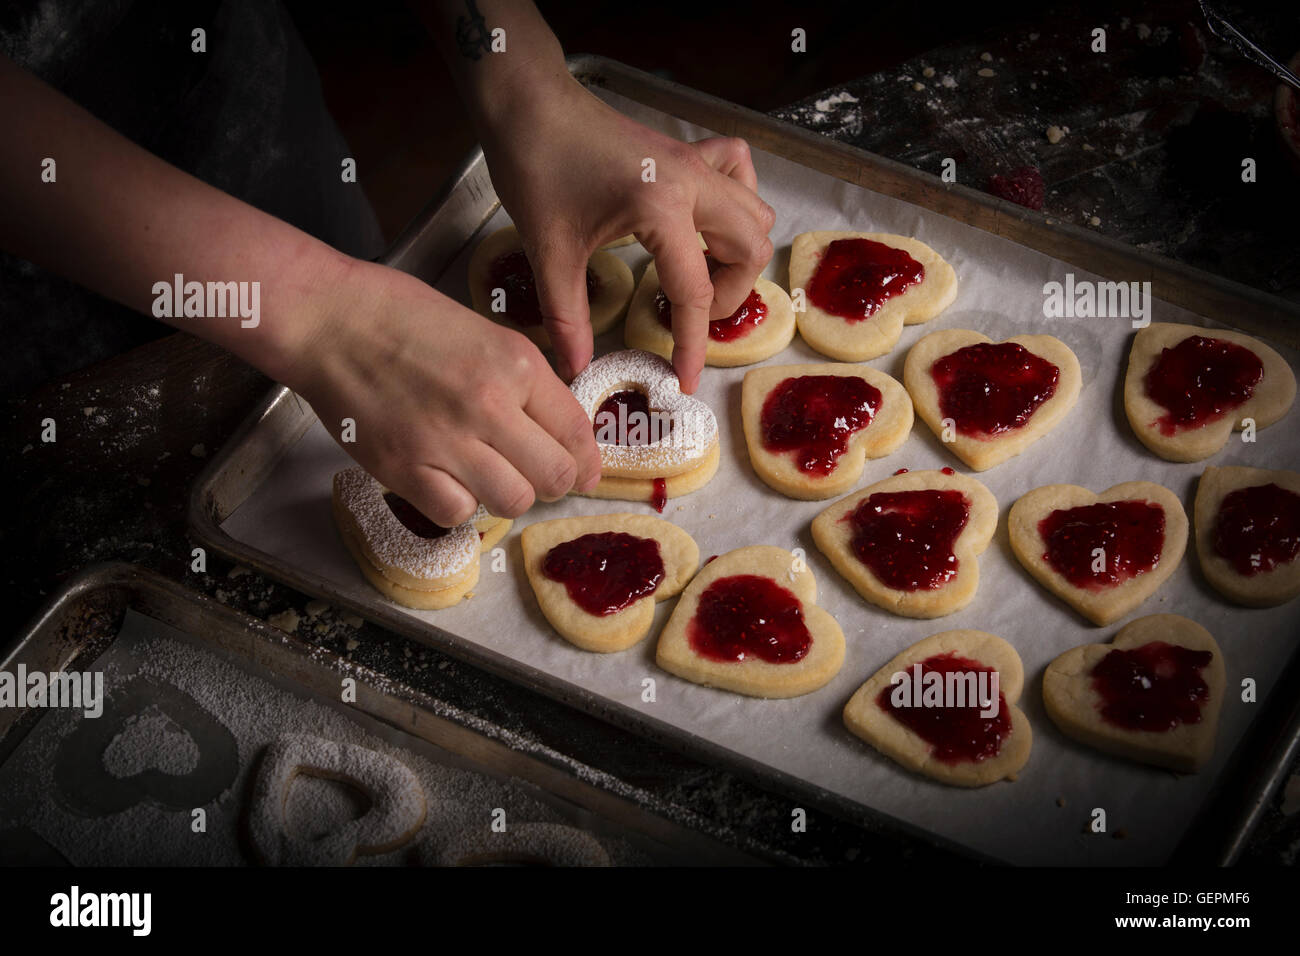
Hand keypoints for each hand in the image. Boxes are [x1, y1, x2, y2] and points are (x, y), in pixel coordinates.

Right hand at [282, 257, 600, 525]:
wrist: (329, 320)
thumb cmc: (400, 315)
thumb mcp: (483, 331)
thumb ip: (523, 380)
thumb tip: (556, 427)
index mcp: (515, 364)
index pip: (576, 430)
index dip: (587, 460)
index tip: (586, 472)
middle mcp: (489, 405)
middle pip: (556, 475)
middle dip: (555, 481)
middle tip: (538, 476)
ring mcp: (446, 441)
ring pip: (513, 500)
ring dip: (508, 494)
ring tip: (489, 477)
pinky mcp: (404, 469)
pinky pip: (456, 513)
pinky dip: (458, 505)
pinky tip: (448, 482)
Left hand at [479, 75, 775, 391]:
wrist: (527, 103)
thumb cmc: (535, 167)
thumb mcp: (548, 251)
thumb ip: (567, 315)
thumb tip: (575, 366)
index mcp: (661, 209)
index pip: (693, 292)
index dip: (690, 344)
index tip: (684, 377)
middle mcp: (692, 182)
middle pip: (750, 250)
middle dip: (727, 294)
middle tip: (688, 314)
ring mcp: (695, 161)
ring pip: (754, 212)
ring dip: (738, 251)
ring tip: (698, 273)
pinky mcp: (687, 150)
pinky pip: (738, 172)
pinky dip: (735, 200)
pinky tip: (704, 220)